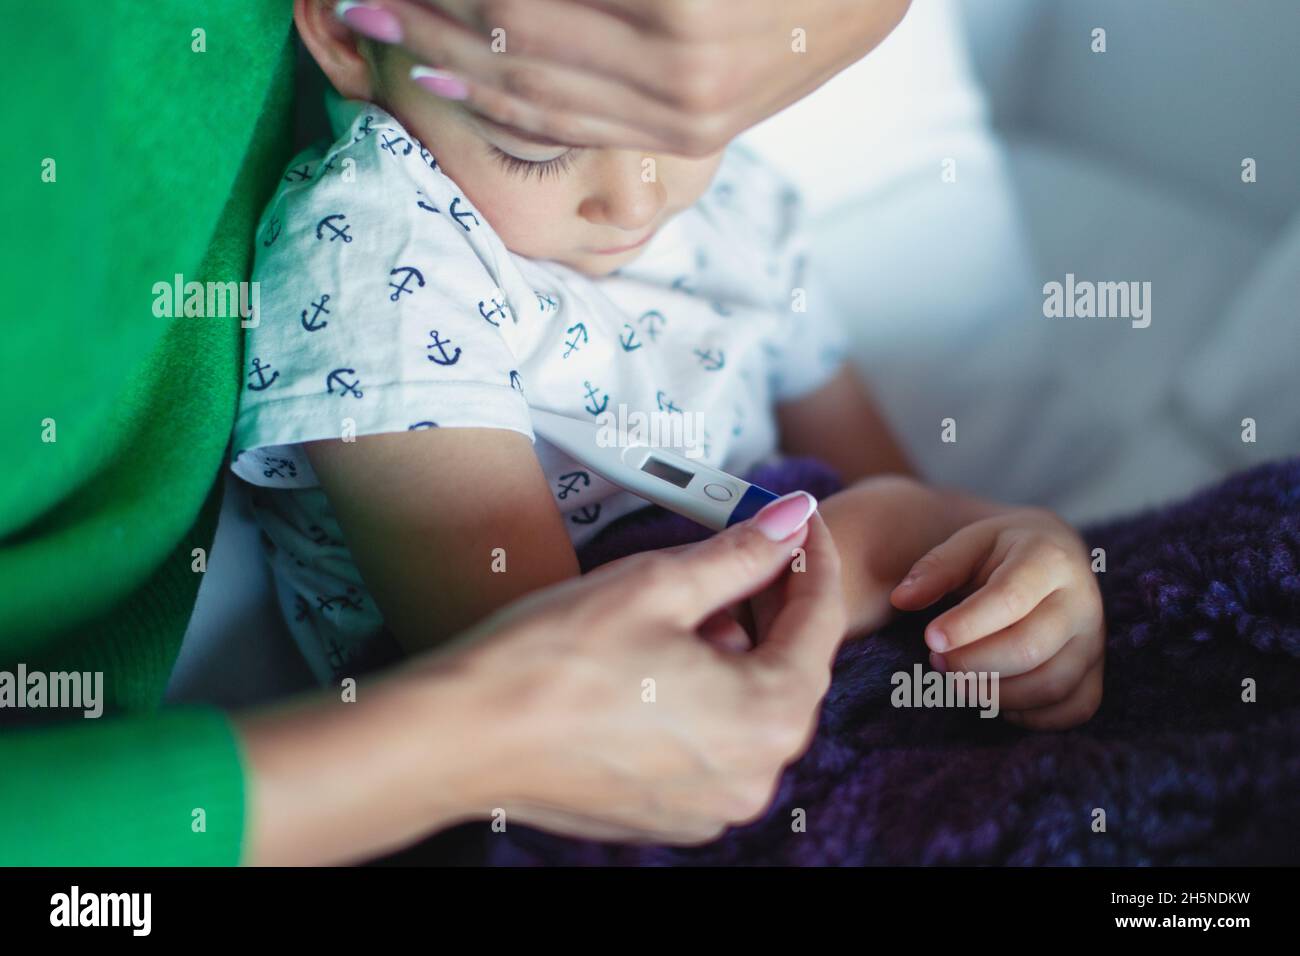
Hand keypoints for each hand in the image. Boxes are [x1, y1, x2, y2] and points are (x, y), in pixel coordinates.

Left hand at [335, 0, 912, 153]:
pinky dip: (501, 97)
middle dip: (427, 7)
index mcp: (681, 3)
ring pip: (535, 90)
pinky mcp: (698, 134)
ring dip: (445, 53)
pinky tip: (447, 72)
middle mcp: (682, 67)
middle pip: (514, 37)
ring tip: (379, 19)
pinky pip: (576, 122)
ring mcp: (690, 111)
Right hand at [432, 497, 843, 843]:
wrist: (461, 736)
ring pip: (749, 710)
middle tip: (736, 552)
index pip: (819, 622)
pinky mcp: (671, 817)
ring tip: (678, 611)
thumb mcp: (659, 584)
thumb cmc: (554, 658)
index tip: (799, 518)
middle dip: (769, 607)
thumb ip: (743, 553)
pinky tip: (656, 666)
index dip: (812, 558)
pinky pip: (712, 746)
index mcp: (766, 719)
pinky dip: (702, 700)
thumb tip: (794, 518)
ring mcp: (712, 808)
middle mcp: (753, 778)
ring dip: (732, 654)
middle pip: (788, 670)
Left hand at [889, 508, 1104, 729]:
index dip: (966, 625)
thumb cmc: (1001, 552)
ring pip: (1050, 684)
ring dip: (993, 692)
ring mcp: (1094, 641)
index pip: (1010, 599)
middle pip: (1029, 648)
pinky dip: (1030, 714)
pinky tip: (993, 696)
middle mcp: (1083, 601)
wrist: (1054, 556)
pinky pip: (1072, 709)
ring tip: (955, 679)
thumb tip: (902, 599)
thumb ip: (936, 568)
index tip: (929, 638)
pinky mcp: (1096, 673)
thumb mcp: (968, 543)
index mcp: (1050, 558)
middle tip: (935, 660)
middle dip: (973, 663)